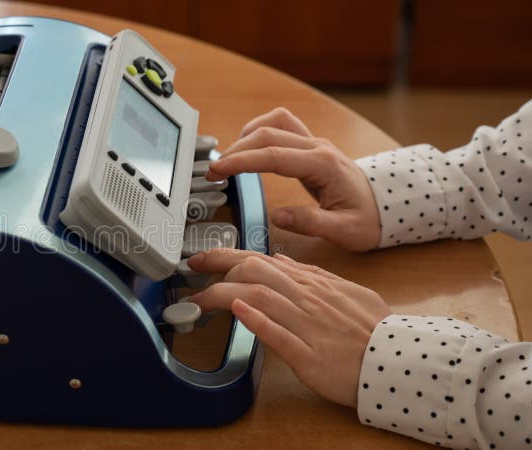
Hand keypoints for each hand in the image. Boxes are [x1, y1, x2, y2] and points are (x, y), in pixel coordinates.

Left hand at [188, 249, 391, 407]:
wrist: (399, 359)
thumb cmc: (372, 328)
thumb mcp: (344, 290)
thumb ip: (311, 274)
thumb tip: (279, 259)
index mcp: (313, 284)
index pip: (262, 261)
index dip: (227, 256)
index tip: (202, 258)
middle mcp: (307, 299)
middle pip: (255, 272)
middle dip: (217, 268)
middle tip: (191, 272)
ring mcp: (308, 325)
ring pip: (261, 298)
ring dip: (224, 295)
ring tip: (200, 298)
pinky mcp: (310, 355)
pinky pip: (281, 335)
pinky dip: (258, 322)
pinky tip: (239, 314)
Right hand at [206, 107, 380, 250]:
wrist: (386, 206)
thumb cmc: (368, 219)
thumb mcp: (346, 230)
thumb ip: (312, 223)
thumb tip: (279, 216)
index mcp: (323, 165)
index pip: (274, 155)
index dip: (242, 161)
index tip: (217, 170)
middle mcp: (317, 147)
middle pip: (268, 134)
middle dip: (235, 150)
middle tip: (213, 172)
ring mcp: (314, 143)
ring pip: (273, 123)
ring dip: (247, 137)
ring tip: (228, 161)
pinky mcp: (309, 146)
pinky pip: (280, 125)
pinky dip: (259, 132)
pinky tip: (248, 149)